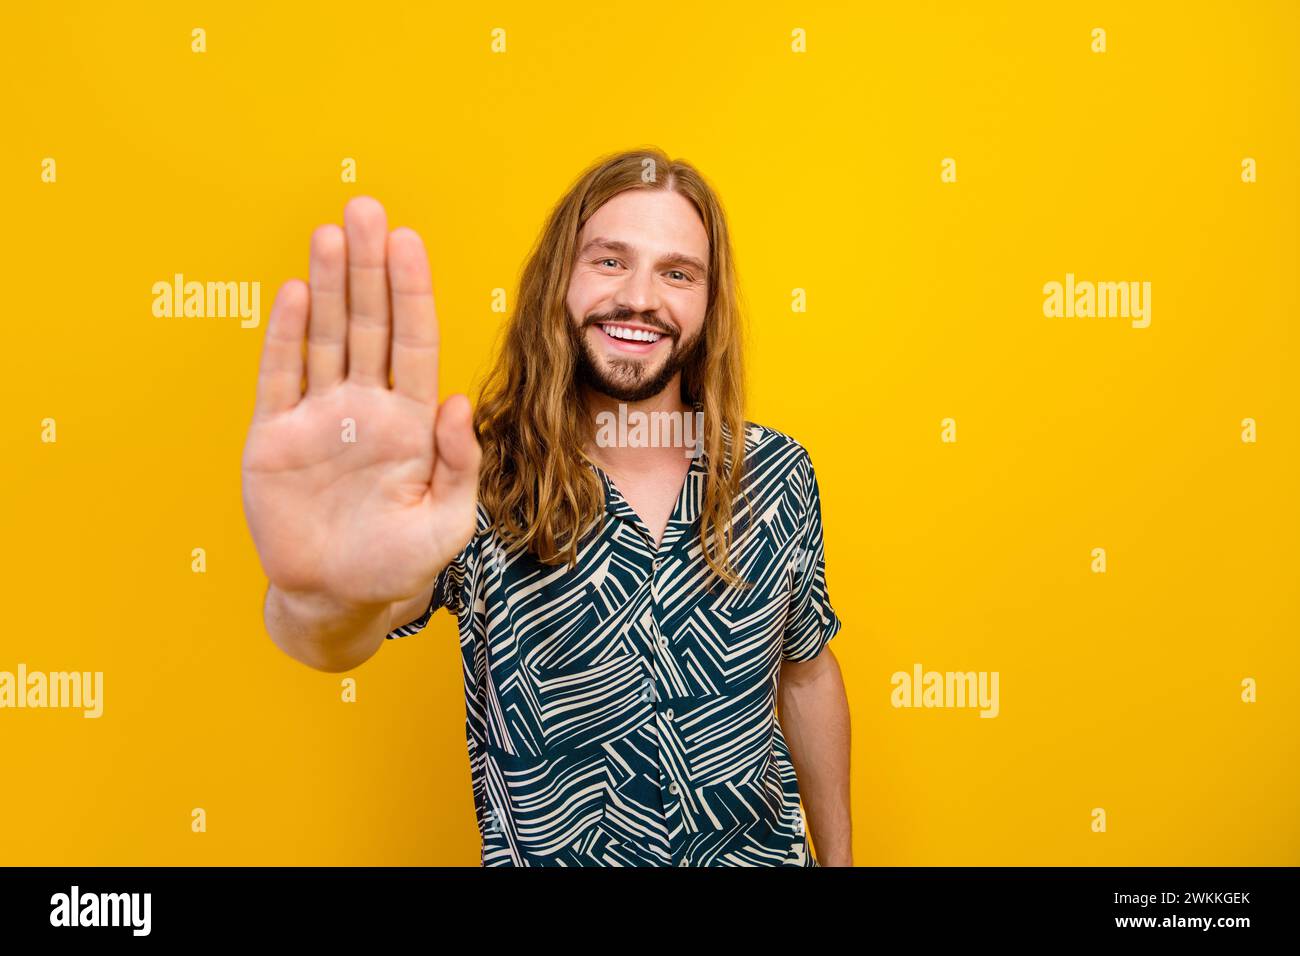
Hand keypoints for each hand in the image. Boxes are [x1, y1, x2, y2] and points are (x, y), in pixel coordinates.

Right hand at [241, 197, 480, 607]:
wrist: (336, 600)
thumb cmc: (399, 565)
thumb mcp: (448, 523)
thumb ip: (460, 464)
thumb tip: (458, 401)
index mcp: (412, 423)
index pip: (414, 342)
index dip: (411, 293)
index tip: (409, 242)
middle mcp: (366, 407)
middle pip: (369, 323)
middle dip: (368, 268)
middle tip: (366, 209)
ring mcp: (319, 417)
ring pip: (325, 337)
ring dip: (327, 285)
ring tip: (331, 233)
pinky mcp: (274, 436)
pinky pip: (280, 376)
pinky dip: (285, 336)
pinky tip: (293, 293)